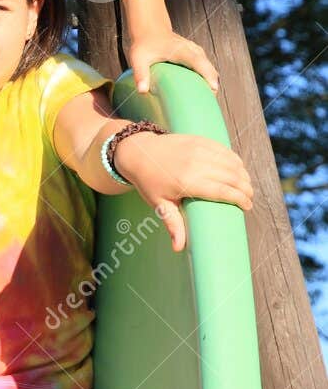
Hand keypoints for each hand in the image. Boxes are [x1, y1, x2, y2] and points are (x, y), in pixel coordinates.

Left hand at [114, 130, 253, 252]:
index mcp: (188, 182)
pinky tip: (239, 168)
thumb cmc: (149, 182)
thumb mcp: (159, 205)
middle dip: (245, 188)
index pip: (223, 191)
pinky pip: (224, 149)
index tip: (247, 206)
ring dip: (243, 174)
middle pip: (232, 177)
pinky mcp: (199, 140)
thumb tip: (179, 248)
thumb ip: (173, 224)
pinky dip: (235, 159)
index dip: (240, 199)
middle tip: (249, 198)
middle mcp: (196, 164)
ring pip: (231, 162)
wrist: (139, 153)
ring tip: (246, 186)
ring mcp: (199, 149)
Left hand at [126, 26, 218, 94]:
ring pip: (209, 68)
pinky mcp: (196, 55)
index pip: (197, 61)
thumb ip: (140, 74)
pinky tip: (200, 91)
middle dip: (212, 84)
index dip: (206, 74)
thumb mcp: (138, 58)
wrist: (150, 30)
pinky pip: (206, 68)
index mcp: (180, 50)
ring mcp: (196, 51)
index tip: (213, 88)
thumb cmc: (145, 43)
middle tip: (207, 102)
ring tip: (204, 100)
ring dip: (210, 82)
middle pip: (208, 67)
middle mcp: (191, 49)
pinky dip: (207, 79)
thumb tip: (142, 91)